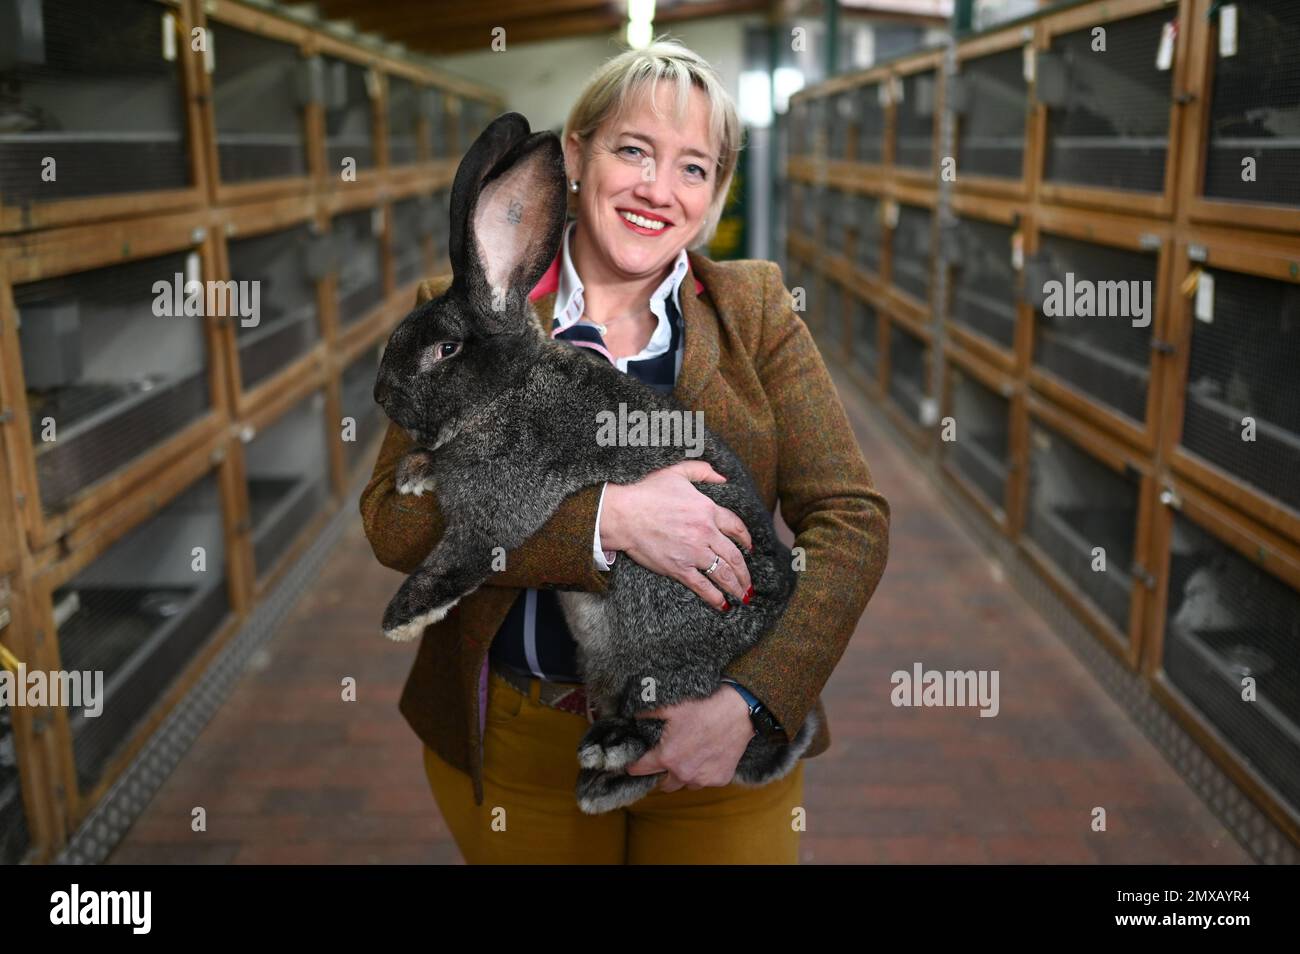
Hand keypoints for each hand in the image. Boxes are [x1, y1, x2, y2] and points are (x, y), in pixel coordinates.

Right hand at [599, 461, 752, 610]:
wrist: (624, 514)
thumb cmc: (646, 492)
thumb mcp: (677, 472)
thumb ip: (702, 471)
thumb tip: (722, 477)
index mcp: (708, 510)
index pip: (736, 527)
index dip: (746, 539)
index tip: (749, 547)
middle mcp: (705, 533)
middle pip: (735, 556)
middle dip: (745, 572)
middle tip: (749, 581)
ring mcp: (693, 552)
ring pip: (723, 573)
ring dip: (736, 586)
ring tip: (743, 595)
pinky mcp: (679, 568)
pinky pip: (703, 586)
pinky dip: (715, 597)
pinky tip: (723, 604)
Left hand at [625, 686, 753, 791]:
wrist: (737, 709)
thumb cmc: (703, 705)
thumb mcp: (669, 706)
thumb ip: (646, 714)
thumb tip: (631, 716)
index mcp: (667, 757)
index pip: (640, 769)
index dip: (633, 765)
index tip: (632, 764)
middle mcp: (684, 773)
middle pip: (663, 784)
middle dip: (662, 774)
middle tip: (666, 760)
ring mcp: (703, 778)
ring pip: (686, 784)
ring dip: (684, 774)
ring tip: (689, 756)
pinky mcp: (720, 778)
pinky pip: (706, 780)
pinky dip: (704, 772)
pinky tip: (707, 755)